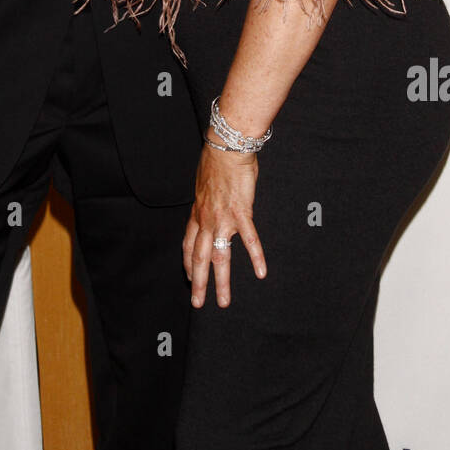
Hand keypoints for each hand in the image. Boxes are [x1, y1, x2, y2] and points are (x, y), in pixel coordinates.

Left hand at [182, 135, 266, 308]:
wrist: (226, 147)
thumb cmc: (216, 160)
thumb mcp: (203, 184)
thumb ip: (206, 200)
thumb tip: (208, 204)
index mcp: (197, 212)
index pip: (189, 245)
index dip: (188, 263)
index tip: (188, 277)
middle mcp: (207, 220)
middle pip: (200, 258)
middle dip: (198, 283)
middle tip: (197, 303)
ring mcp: (223, 219)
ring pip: (220, 257)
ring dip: (221, 282)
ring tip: (224, 302)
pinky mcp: (241, 213)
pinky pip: (249, 239)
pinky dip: (256, 257)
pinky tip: (261, 273)